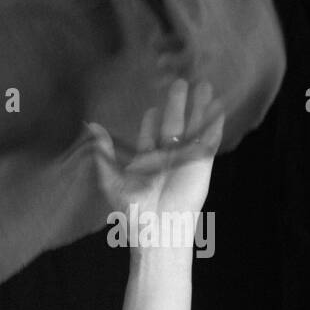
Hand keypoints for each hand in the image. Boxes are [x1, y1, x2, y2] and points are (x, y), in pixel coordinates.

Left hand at [86, 78, 224, 250]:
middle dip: (176, 104)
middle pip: (173, 124)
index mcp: (146, 162)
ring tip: (203, 85)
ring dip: (199, 106)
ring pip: (194, 126)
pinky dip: (215, 122)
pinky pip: (210, 138)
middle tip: (178, 83)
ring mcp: (186, 157)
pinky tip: (219, 106)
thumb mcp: (111, 177)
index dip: (150, 122)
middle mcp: (167, 157)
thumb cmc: (132, 208)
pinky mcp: (202, 162)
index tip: (151, 109)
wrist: (158, 226)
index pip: (150, 136)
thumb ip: (103, 151)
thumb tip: (90, 125)